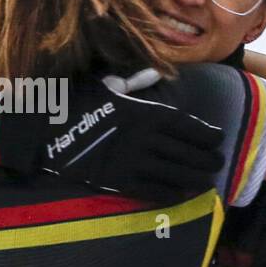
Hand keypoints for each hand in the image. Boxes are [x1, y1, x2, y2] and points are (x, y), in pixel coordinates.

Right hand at [0, 69, 223, 204]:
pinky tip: (182, 194)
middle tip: (220, 162)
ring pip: (175, 173)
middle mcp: (144, 138)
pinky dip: (171, 193)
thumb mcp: (106, 84)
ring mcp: (133, 162)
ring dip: (196, 178)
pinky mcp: (118, 182)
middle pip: (187, 152)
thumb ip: (134, 81)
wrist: (45, 132)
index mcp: (144, 112)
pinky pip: (153, 190)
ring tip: (207, 181)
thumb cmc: (75, 102)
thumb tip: (155, 73)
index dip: (207, 134)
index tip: (219, 138)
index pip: (187, 125)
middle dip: (207, 158)